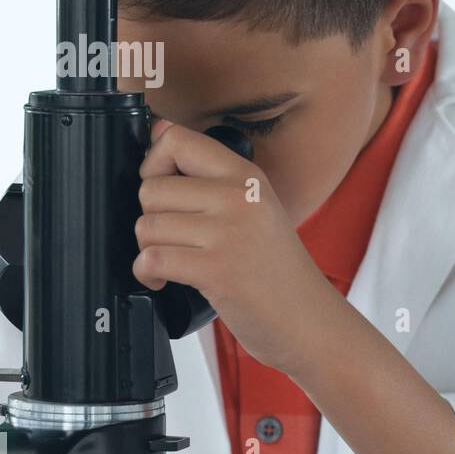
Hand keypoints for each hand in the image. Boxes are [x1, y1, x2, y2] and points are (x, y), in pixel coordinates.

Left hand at [133, 119, 340, 373]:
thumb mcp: (256, 209)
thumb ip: (212, 178)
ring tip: (177, 261)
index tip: (163, 188)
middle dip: (151, 218)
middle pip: (151, 188)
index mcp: (247, 176)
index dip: (154, 163)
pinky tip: (166, 279)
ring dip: (150, 249)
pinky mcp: (215, 269)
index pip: (176, 140)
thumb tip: (157, 134)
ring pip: (147, 225)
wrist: (308, 319)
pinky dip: (148, 273)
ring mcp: (228, 233)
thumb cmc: (278, 270)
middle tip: (176, 238)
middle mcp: (239, 197)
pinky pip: (152, 258)